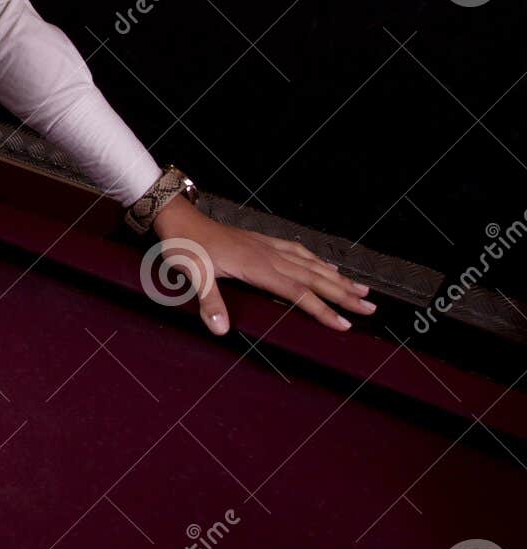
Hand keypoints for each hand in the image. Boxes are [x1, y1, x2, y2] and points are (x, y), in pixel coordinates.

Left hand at [148, 195, 375, 335]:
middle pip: (314, 277)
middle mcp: (268, 255)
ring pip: (310, 264)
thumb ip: (208, 303)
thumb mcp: (191, 275)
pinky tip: (328, 265)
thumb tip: (221, 331)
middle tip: (371, 308)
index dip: (322, 310)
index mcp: (256, 266)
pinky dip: (317, 260)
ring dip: (337, 278)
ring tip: (362, 290)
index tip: (345, 325)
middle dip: (343, 295)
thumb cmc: (184, 247)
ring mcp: (266, 246)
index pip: (297, 292)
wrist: (177, 217)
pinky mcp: (261, 241)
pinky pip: (298, 251)